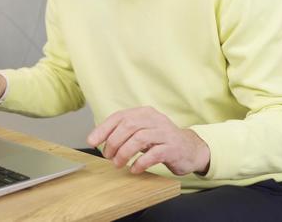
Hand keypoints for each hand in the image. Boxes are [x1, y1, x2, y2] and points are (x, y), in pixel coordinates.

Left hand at [86, 106, 210, 175]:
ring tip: (118, 164)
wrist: (190, 149)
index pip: (119, 116)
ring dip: (124, 153)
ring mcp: (165, 133)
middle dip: (113, 142)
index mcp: (144, 113)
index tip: (91, 141)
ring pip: (139, 138)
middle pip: (128, 126)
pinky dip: (140, 163)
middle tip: (108, 156)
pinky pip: (153, 154)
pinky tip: (134, 169)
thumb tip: (98, 139)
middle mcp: (155, 119)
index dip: (103, 129)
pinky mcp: (172, 148)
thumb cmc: (161, 141)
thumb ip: (124, 132)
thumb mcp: (142, 131)